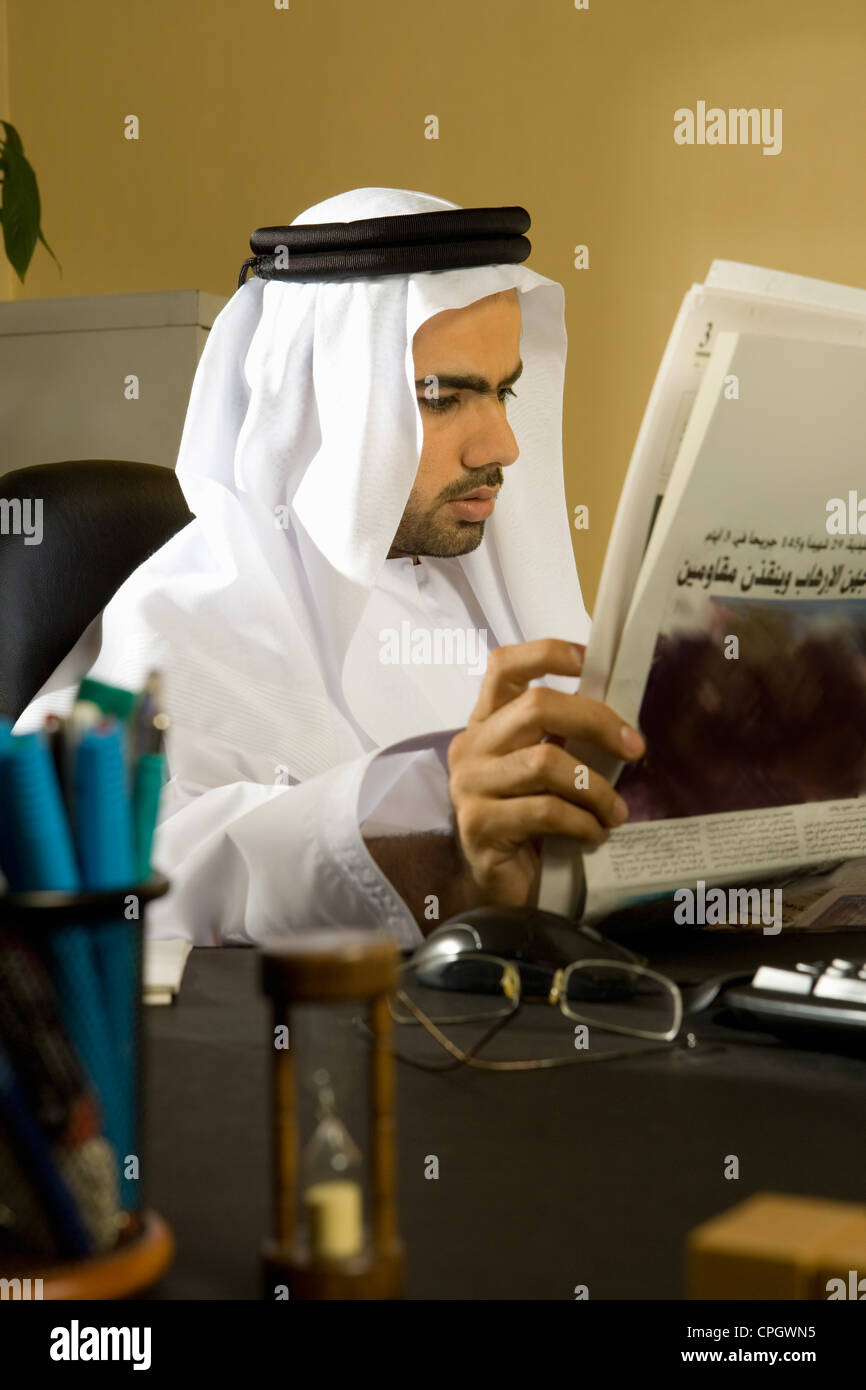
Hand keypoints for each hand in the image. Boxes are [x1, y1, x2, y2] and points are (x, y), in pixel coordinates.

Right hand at [447, 639, 645, 907]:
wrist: (504, 889)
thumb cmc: (532, 825)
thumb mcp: (546, 771)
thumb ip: (564, 739)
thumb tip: (621, 721)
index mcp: (486, 723)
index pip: (504, 666)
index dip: (547, 654)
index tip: (590, 662)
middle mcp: (471, 747)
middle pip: (536, 707)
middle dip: (596, 722)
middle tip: (634, 748)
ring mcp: (469, 786)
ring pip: (545, 762)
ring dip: (596, 788)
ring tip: (616, 812)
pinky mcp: (478, 826)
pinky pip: (545, 811)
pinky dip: (582, 822)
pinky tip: (595, 834)